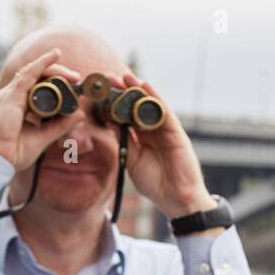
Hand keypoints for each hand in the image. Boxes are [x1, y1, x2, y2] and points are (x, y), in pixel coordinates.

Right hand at [0, 48, 85, 171]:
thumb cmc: (13, 152)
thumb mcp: (44, 137)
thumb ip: (60, 125)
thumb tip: (79, 114)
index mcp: (19, 107)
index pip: (39, 89)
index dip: (56, 85)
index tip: (75, 89)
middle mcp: (14, 98)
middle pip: (38, 78)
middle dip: (59, 75)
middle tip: (77, 79)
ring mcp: (12, 94)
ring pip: (36, 73)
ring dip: (55, 69)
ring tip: (72, 73)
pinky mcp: (12, 94)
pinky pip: (30, 73)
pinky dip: (42, 63)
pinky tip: (54, 55)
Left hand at [113, 73, 219, 221]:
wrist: (176, 198)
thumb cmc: (155, 185)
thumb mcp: (132, 161)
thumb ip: (123, 141)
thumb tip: (108, 122)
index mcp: (140, 139)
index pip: (124, 117)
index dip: (112, 104)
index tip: (98, 93)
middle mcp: (152, 131)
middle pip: (135, 107)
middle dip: (122, 92)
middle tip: (107, 78)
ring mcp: (164, 130)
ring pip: (149, 105)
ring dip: (137, 89)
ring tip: (124, 76)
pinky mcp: (175, 132)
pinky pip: (164, 111)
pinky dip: (155, 97)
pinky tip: (145, 86)